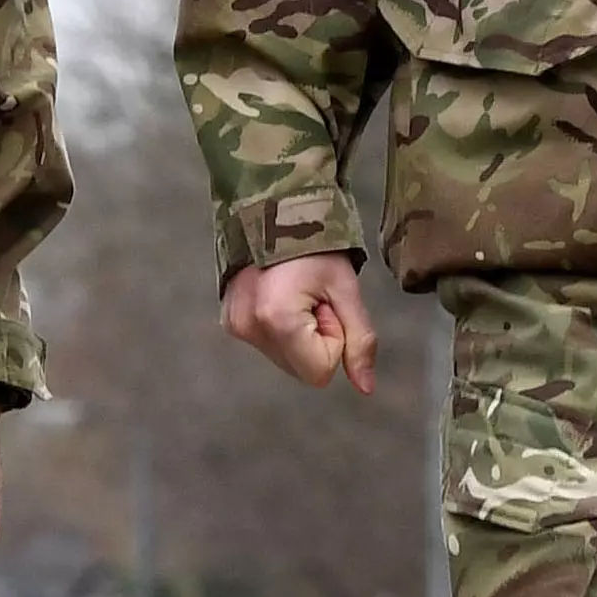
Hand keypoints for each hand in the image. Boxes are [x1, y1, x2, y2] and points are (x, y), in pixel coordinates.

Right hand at [221, 254, 376, 394]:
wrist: (274, 208)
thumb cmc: (315, 244)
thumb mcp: (346, 289)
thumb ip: (359, 340)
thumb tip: (366, 387)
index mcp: (277, 320)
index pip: (321, 371)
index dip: (333, 338)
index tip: (326, 304)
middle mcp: (249, 328)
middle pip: (302, 368)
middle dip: (315, 338)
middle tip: (312, 297)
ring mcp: (235, 325)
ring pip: (286, 358)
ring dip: (298, 333)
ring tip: (296, 293)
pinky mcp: (230, 322)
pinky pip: (269, 344)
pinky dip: (281, 327)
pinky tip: (280, 295)